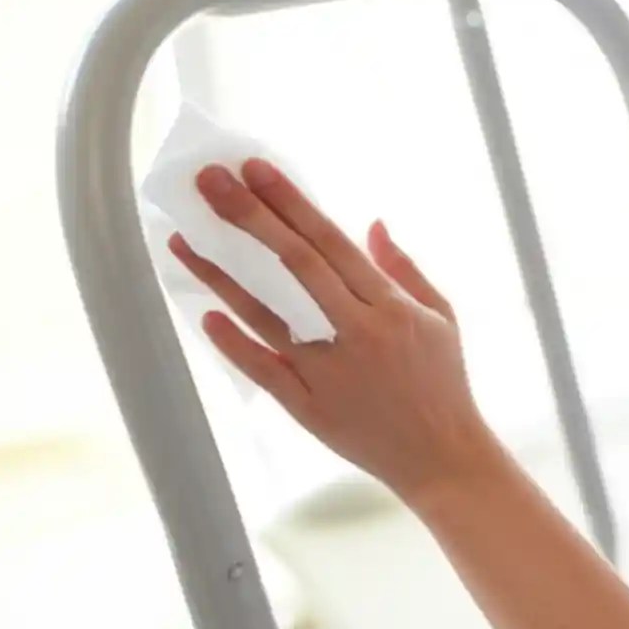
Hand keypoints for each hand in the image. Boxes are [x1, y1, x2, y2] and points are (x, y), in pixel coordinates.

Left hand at [170, 159, 498, 504]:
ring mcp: (330, 372)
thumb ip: (405, 269)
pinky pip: (264, 370)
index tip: (256, 169)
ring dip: (222, 275)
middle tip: (209, 181)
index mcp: (391, 307)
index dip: (291, 203)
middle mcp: (357, 334)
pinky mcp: (310, 408)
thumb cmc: (444, 383)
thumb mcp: (442, 318)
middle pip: (295, 265)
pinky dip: (234, 343)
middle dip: (250, 217)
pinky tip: (205, 315)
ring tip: (184, 240)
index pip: (331, 242)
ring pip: (267, 314)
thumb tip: (371, 223)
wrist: (442, 458)